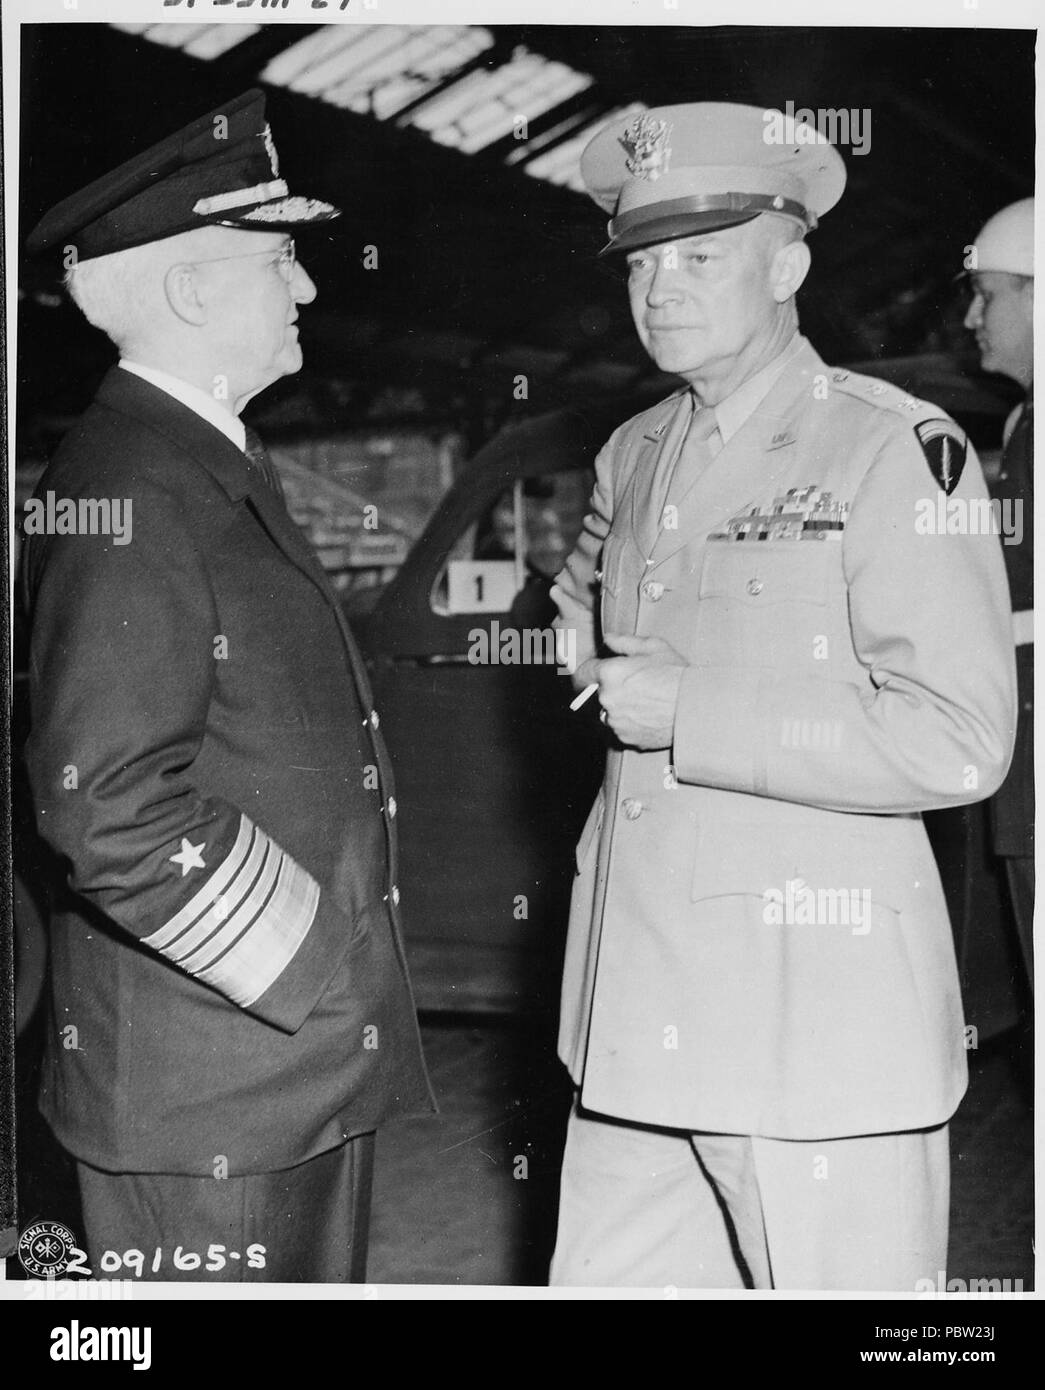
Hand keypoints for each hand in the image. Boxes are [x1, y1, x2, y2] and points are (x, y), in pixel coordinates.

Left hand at [596, 632, 686, 749]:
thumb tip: (609, 639)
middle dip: (610, 690)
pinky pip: (621, 730)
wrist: (695, 708)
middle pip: (597, 694)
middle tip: (633, 686)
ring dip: (618, 709)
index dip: (589, 672)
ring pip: (608, 714)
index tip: (595, 674)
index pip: (582, 673)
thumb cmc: (677, 675)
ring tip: (643, 703)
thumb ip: (625, 642)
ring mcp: (615, 721)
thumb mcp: (654, 647)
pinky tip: (648, 716)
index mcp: (609, 674)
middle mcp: (607, 699)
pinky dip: (629, 724)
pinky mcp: (626, 738)